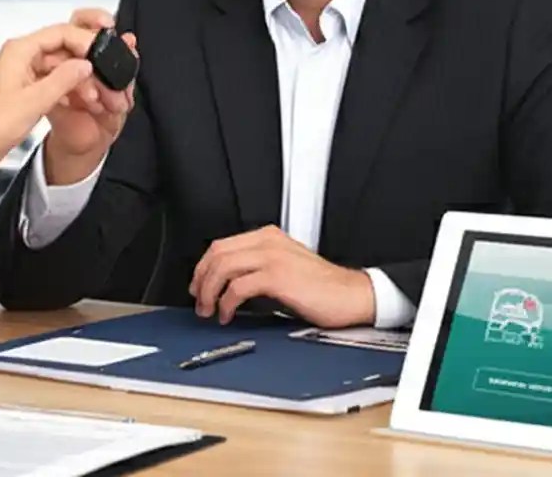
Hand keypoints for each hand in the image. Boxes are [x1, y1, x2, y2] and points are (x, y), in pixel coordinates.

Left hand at [0, 21, 107, 161]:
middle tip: (105, 77)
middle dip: (86, 63)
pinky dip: (70, 89)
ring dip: (80, 79)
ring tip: (97, 94)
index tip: (102, 55)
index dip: (85, 41)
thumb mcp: (34, 101)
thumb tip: (85, 64)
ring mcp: (23, 73)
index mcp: (19, 51)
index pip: (61, 32)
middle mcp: (20, 57)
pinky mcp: (25, 90)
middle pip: (63, 48)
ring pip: (61, 66)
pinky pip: (54, 81)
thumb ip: (64, 79)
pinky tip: (83, 101)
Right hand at [42, 9, 136, 184]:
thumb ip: (126, 66)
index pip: (84, 21)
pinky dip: (75, 94)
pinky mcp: (44, 93)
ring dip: (89, 80)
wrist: (90, 146)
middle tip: (104, 68)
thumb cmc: (104, 117)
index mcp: (87, 53)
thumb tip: (130, 41)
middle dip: (89, 48)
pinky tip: (90, 104)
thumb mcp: (123, 91)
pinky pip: (54, 84)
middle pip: (66, 34)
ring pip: (62, 60)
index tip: (108, 24)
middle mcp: (68, 60)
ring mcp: (53, 76)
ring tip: (106, 100)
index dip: (94, 18)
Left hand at [188, 226, 375, 327]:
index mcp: (269, 237)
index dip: (203, 267)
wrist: (353, 295)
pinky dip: (226, 302)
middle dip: (201, 279)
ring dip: (209, 291)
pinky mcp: (277, 276)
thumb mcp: (286, 267)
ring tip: (209, 310)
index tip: (198, 285)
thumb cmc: (323, 287)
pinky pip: (237, 287)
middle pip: (217, 254)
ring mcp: (273, 257)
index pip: (222, 245)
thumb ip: (259, 267)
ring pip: (223, 267)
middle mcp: (268, 242)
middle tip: (198, 300)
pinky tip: (227, 314)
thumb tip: (227, 284)